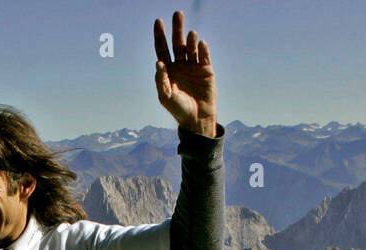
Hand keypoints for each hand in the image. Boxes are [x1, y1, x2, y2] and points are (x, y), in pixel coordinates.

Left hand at [154, 10, 216, 136]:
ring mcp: (194, 66)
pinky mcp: (207, 70)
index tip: (158, 21)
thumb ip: (161, 80)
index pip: (162, 49)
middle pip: (177, 43)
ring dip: (190, 39)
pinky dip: (203, 49)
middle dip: (177, 28)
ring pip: (191, 47)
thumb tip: (158, 63)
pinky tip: (201, 44)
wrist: (197, 119)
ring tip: (190, 35)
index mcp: (168, 70)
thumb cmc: (178, 109)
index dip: (160, 35)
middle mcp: (180, 64)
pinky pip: (205, 56)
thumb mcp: (166, 97)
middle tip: (177, 14)